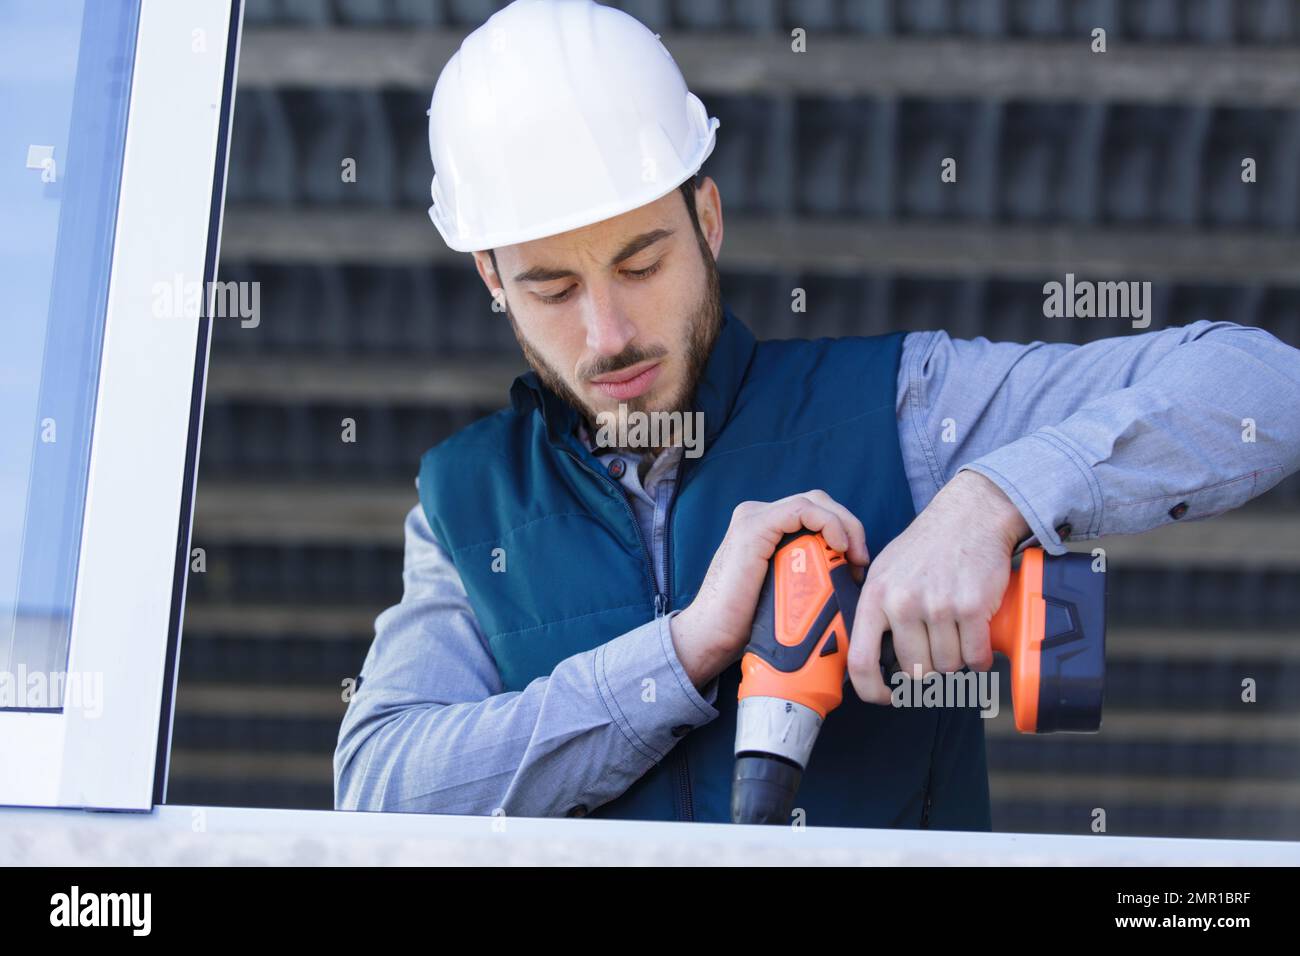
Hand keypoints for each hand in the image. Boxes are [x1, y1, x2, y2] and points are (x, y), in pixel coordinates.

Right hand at [670, 490, 869, 688]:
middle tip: (861, 562)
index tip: (858, 566)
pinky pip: (802, 511)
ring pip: (815, 502)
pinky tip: (839, 546)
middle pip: (819, 502)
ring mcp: (754, 518)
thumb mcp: (786, 591)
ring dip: (844, 525)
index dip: (846, 531)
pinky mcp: (754, 527)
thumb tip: (847, 581)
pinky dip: (827, 523)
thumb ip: (807, 576)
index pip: (817, 512)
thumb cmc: (747, 622)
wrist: (712, 636)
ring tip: (854, 558)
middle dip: (850, 526)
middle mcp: (759, 516)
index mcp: (767, 528)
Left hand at [846, 470, 1029, 704]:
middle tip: (937, 646)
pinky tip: (977, 638)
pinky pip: (975, 657)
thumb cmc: (926, 548)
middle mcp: (902, 603)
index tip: (887, 698)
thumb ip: (875, 611)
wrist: (969, 517)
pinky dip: (980, 657)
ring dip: (957, 659)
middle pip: (915, 670)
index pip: (861, 661)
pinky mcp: (971, 607)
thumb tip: (867, 657)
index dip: (872, 691)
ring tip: (957, 631)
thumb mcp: (884, 571)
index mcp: (875, 597)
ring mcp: (937, 606)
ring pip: (948, 666)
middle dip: (930, 668)